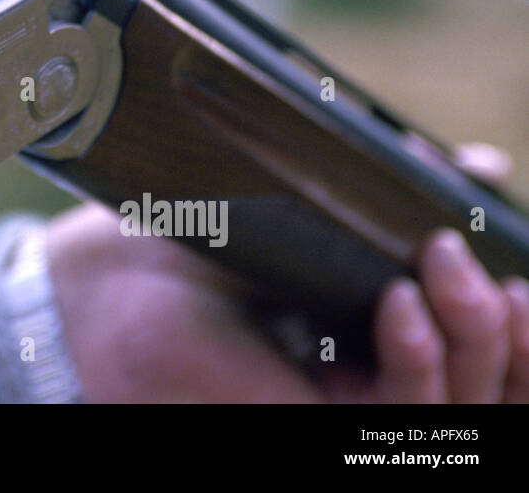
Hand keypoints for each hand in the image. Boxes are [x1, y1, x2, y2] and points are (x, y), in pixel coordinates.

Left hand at [45, 201, 528, 402]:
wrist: (107, 285)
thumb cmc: (191, 241)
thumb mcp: (302, 204)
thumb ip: (386, 193)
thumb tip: (475, 167)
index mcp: (381, 327)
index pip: (483, 340)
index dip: (519, 315)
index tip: (516, 249)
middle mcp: (374, 374)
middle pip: (494, 382)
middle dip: (515, 331)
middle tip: (499, 267)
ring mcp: (350, 408)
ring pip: (468, 405)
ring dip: (478, 337)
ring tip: (444, 262)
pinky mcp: (320, 428)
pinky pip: (404, 416)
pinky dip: (420, 361)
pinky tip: (400, 302)